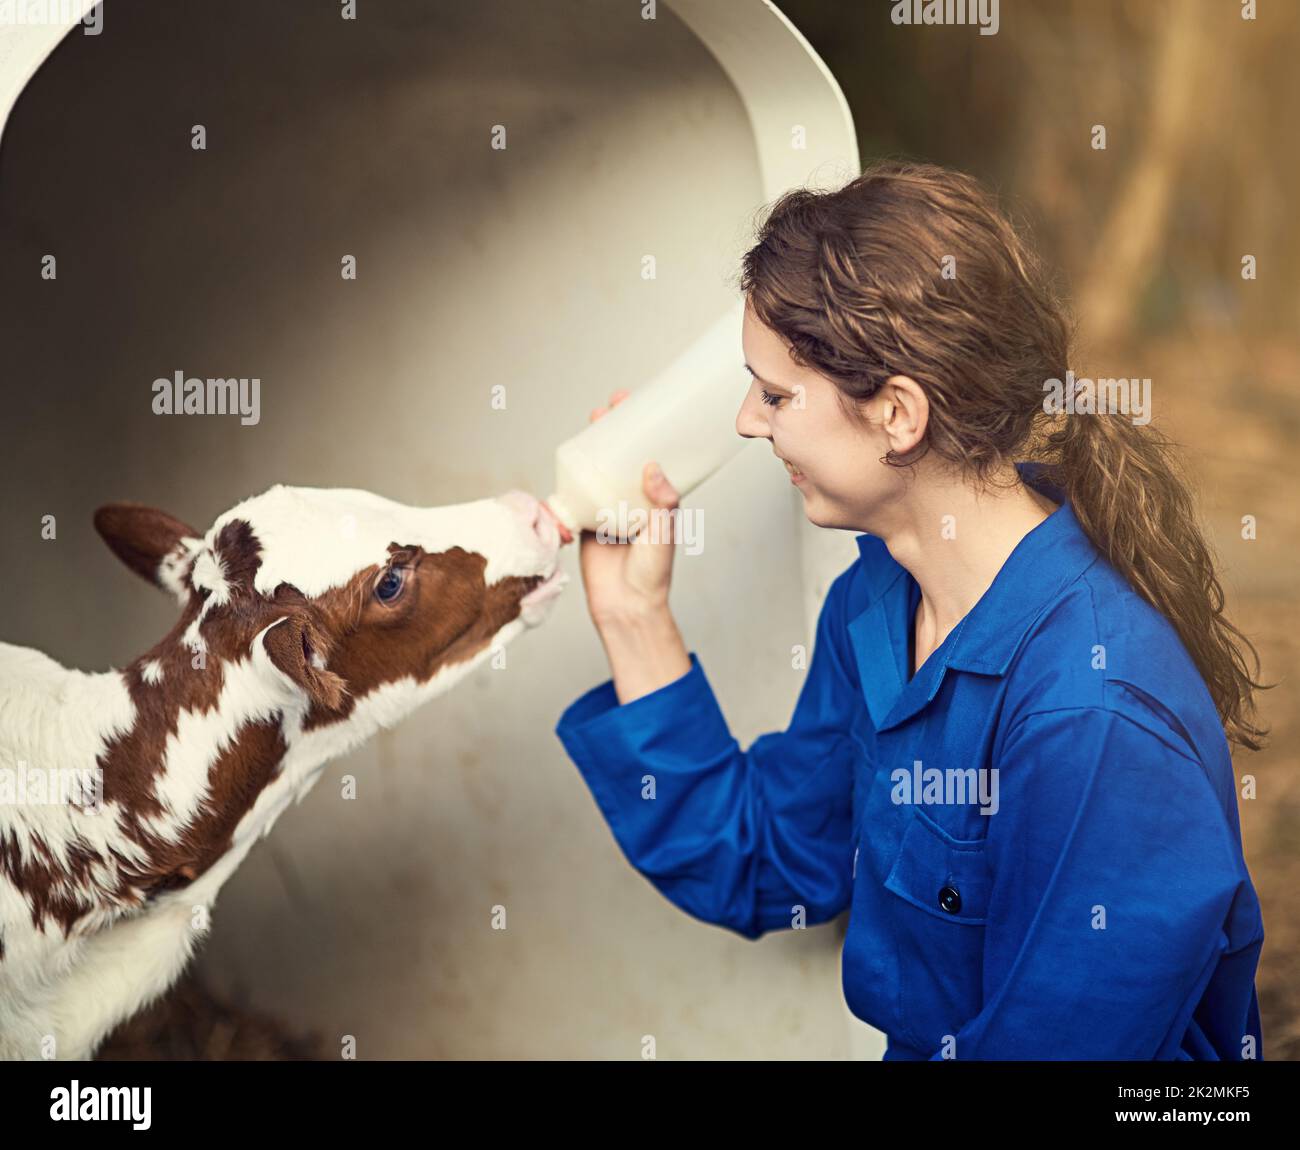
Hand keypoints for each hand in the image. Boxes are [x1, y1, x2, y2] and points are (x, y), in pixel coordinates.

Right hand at [577, 389, 680, 625]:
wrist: (624, 608)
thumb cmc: (652, 576)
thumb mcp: (663, 536)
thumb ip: (661, 504)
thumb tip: (652, 467)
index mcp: (656, 501)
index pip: (651, 456)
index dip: (647, 432)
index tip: (643, 409)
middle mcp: (631, 500)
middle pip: (621, 457)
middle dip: (615, 430)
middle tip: (611, 407)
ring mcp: (607, 509)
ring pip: (597, 471)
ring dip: (592, 447)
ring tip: (590, 423)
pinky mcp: (585, 522)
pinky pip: (575, 496)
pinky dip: (569, 478)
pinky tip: (567, 459)